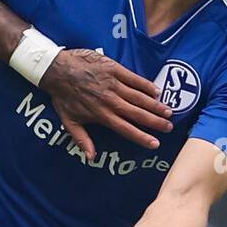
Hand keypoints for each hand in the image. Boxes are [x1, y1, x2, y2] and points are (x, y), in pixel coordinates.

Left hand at [42, 49, 170, 159]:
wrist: (56, 69)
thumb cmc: (62, 97)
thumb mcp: (68, 121)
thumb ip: (82, 140)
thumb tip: (91, 158)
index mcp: (101, 115)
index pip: (126, 129)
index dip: (141, 137)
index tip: (155, 144)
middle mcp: (110, 101)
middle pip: (137, 113)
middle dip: (155, 121)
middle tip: (169, 127)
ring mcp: (113, 84)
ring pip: (139, 97)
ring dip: (155, 105)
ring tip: (169, 111)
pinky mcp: (114, 69)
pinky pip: (134, 78)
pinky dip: (146, 85)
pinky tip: (157, 91)